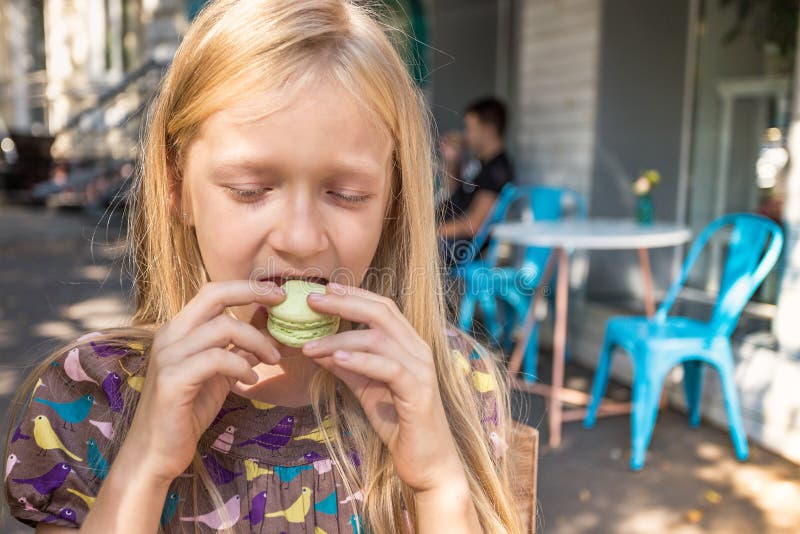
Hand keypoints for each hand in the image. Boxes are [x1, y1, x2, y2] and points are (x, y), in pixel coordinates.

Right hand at [124, 280, 285, 483]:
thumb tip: (264, 335)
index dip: (246, 287)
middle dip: (252, 292)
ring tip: (273, 359)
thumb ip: (236, 353)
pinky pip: (217, 359)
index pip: (212, 292)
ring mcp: (168, 356)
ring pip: (223, 327)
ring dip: (257, 341)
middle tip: (282, 302)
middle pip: (213, 295)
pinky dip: (242, 366)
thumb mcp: (218, 376)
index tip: (277, 293)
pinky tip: (251, 380)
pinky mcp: (173, 380)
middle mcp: (169, 336)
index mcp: (178, 331)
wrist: (155, 453)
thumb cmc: (186, 413)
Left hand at [302, 283, 467, 492]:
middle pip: (382, 312)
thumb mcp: (364, 387)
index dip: (354, 294)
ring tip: (309, 345)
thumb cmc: (397, 421)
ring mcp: (421, 369)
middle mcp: (419, 350)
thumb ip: (345, 365)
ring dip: (339, 339)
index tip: (324, 289)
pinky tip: (336, 358)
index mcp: (409, 344)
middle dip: (345, 303)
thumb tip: (315, 346)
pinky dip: (361, 360)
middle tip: (312, 301)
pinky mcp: (418, 392)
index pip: (383, 307)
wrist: (425, 460)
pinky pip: (388, 367)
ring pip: (380, 339)